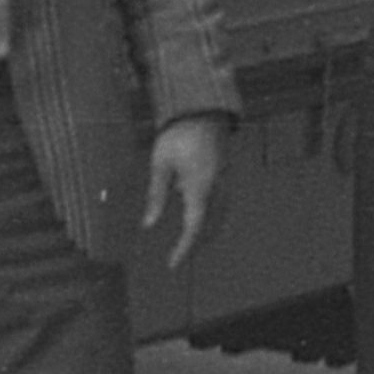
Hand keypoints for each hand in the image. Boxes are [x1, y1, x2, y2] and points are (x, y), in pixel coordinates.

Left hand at [144, 114, 229, 266]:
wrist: (203, 110)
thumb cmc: (178, 135)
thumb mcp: (161, 164)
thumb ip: (156, 195)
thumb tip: (149, 224)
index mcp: (200, 188)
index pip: (193, 228)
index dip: (183, 249)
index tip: (173, 264)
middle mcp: (217, 189)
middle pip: (209, 227)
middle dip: (195, 243)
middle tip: (177, 255)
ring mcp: (224, 182)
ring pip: (218, 218)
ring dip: (204, 231)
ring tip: (187, 240)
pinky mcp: (225, 176)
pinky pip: (221, 205)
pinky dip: (210, 217)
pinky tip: (196, 214)